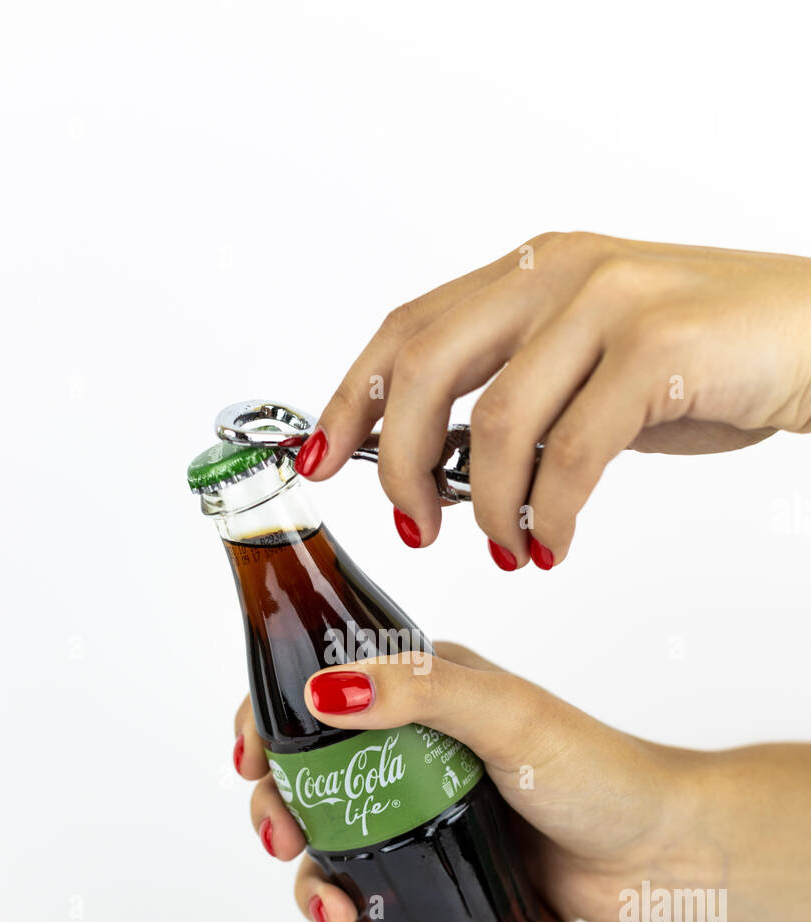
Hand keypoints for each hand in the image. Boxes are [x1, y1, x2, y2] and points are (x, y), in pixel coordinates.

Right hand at [233, 642, 810, 921]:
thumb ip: (417, 693)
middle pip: (311, 778)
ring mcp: (427, 816)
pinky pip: (377, 896)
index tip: (249, 761)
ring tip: (333, 914)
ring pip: (336, 846)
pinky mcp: (445, 873)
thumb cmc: (596, 770)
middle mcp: (414, 751)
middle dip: (281, 813)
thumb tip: (322, 693)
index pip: (321, 693)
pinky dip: (353, 921)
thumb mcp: (505, 716)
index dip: (271, 722)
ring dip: (313, 881)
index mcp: (422, 694)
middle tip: (284, 846)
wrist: (662, 853)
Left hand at [294, 233, 810, 568]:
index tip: (317, 463)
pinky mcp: (658, 349)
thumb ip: (517, 397)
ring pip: (498, 421)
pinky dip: (552, 514)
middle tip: (414, 528)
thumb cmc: (705, 358)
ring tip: (504, 549)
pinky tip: (554, 544)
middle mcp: (557, 273)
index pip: (408, 329)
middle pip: (426, 366)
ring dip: (486, 507)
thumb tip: (435, 467)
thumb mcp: (591, 366)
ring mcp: (607, 303)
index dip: (352, 399)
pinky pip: (574, 453)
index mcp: (531, 272)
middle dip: (395, 463)